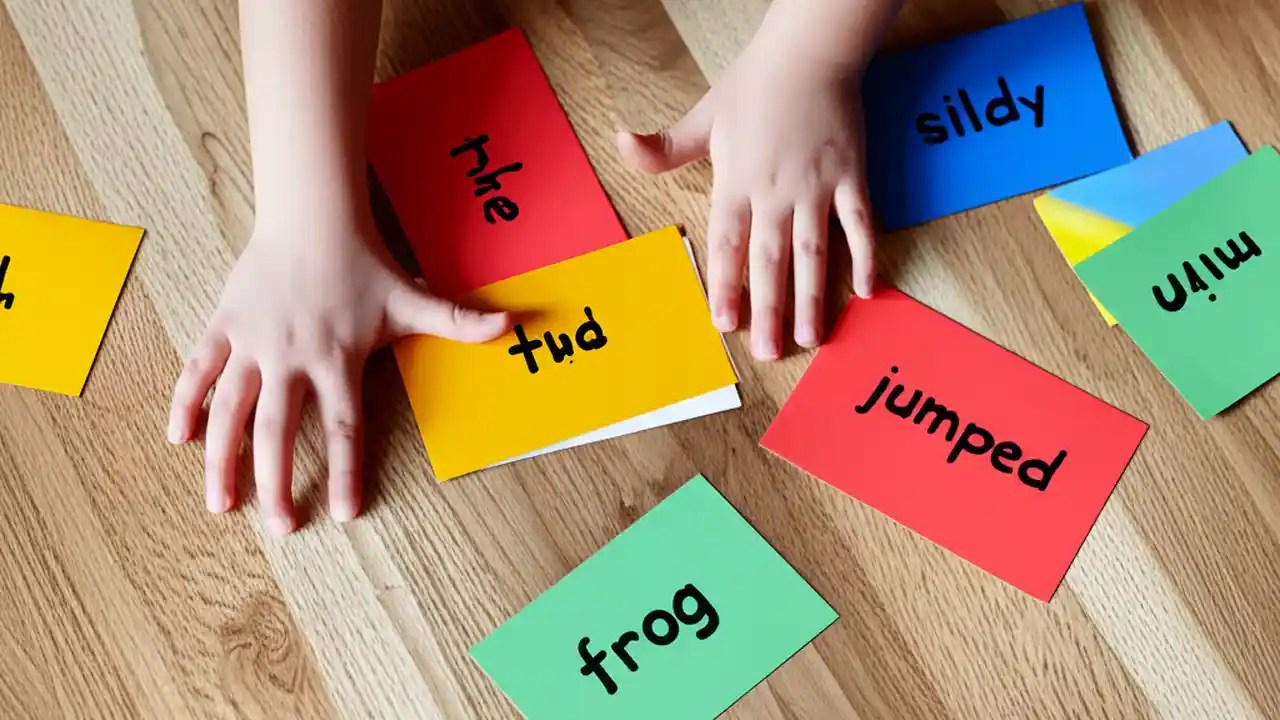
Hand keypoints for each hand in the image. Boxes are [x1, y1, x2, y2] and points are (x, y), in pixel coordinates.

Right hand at [166, 218, 509, 533]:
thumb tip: (510, 326)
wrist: (313, 216)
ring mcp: (254, 342)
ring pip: (230, 409)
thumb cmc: (365, 263)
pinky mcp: (225, 324)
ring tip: (219, 504)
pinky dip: (186, 403)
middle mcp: (292, 357)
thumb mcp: (413, 297)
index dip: (344, 471)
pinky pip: (198, 370)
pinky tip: (179, 439)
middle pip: (278, 431)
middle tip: (280, 528)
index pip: (342, 427)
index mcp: (338, 359)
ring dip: (222, 458)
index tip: (345, 513)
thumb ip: (457, 321)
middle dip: (276, 483)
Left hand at [617, 39, 874, 359]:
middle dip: (768, 309)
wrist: (810, 53)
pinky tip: (866, 292)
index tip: (723, 323)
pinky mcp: (852, 176)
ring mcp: (817, 186)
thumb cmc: (754, 86)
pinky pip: (860, 224)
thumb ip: (664, 147)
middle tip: (768, 352)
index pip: (727, 244)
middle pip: (770, 261)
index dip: (725, 286)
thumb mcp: (703, 117)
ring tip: (812, 338)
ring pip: (814, 252)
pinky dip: (865, 257)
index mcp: (736, 181)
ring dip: (813, 297)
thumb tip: (620, 141)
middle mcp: (776, 191)